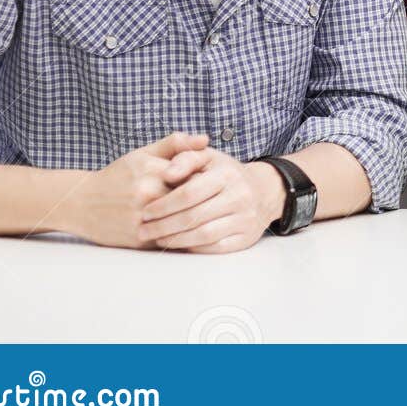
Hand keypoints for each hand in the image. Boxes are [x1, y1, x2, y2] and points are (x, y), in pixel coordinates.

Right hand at [66, 132, 211, 248]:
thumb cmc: (117, 176)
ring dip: (198, 220)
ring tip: (209, 216)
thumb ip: (175, 144)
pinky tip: (192, 231)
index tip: (215, 182)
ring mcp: (144, 219)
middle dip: (207, 201)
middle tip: (217, 201)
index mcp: (152, 171)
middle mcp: (148, 195)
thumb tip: (205, 139)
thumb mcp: (142, 154)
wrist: (81, 204)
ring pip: (185, 222)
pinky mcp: (140, 240)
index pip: (196, 175)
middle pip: (194, 199)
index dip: (209, 180)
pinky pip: (172, 239)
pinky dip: (184, 236)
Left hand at [139, 149, 287, 253]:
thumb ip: (185, 158)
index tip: (146, 212)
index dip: (164, 205)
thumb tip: (166, 173)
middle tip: (144, 231)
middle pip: (194, 217)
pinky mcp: (246, 238)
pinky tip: (179, 244)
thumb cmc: (226, 173)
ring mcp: (245, 219)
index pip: (189, 193)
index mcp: (227, 175)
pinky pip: (216, 248)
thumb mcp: (208, 157)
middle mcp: (240, 196)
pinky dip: (194, 248)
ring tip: (157, 239)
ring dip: (176, 239)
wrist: (263, 190)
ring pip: (204, 235)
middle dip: (163, 226)